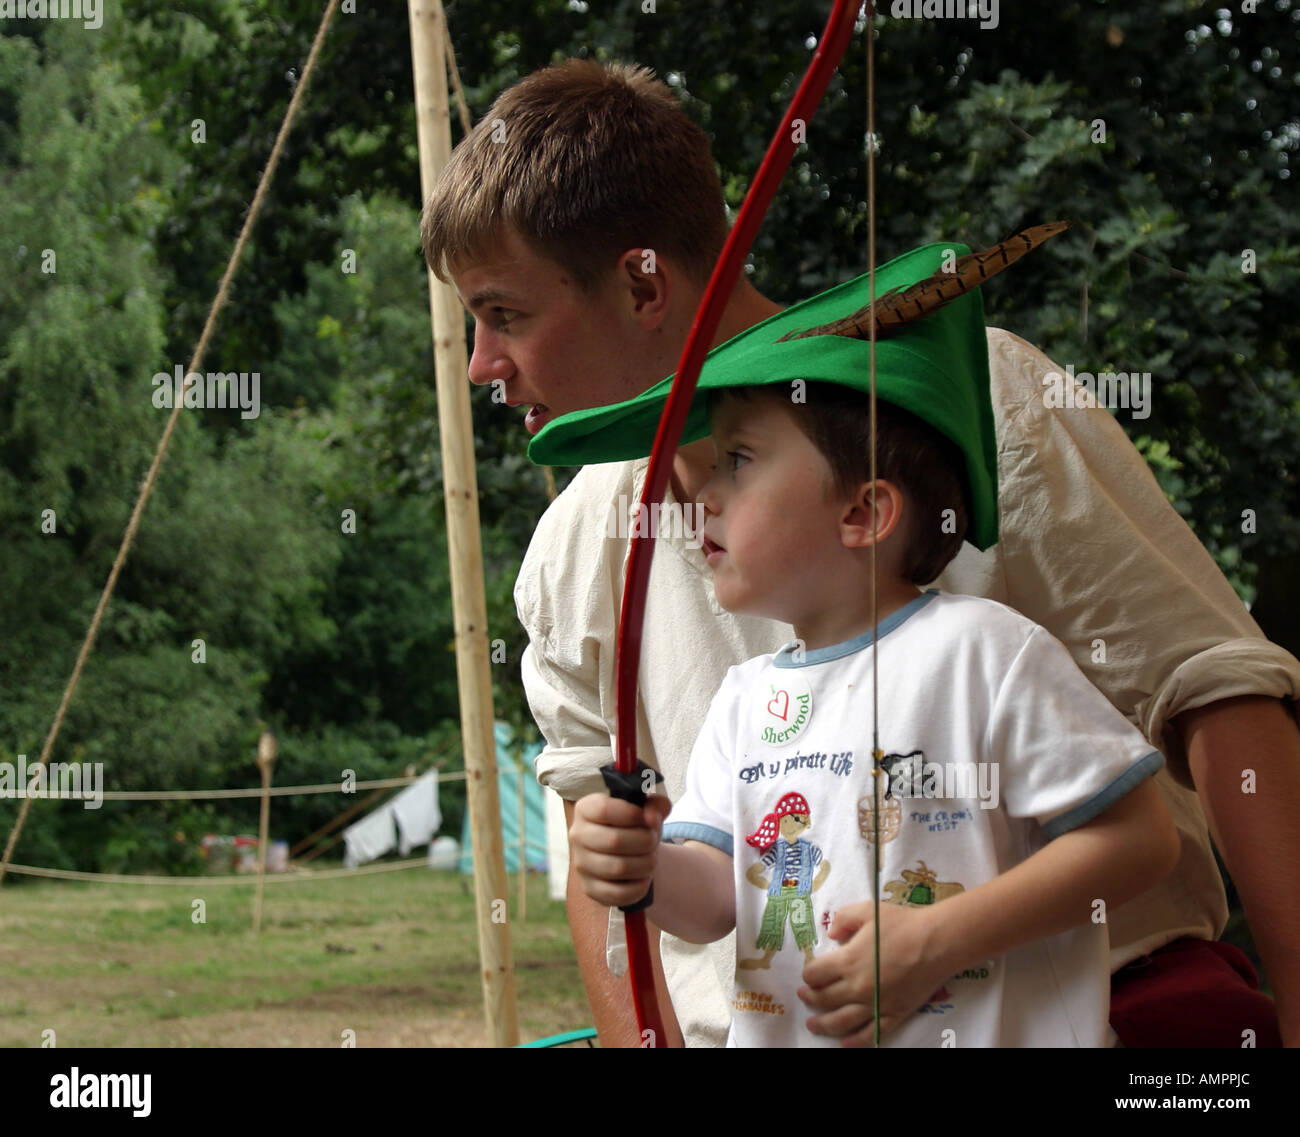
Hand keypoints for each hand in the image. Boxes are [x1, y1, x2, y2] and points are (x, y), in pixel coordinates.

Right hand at [569, 792, 672, 908]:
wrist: (627, 853)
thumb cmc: (635, 825)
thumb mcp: (646, 809)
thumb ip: (655, 805)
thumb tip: (652, 818)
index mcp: (585, 809)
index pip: (604, 810)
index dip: (632, 815)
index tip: (649, 819)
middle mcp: (577, 836)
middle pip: (614, 841)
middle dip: (645, 842)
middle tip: (653, 842)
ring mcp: (581, 864)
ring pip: (618, 868)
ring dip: (645, 864)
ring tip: (651, 859)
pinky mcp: (590, 889)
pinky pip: (618, 893)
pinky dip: (639, 887)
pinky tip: (644, 877)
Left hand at [798, 900, 952, 1045]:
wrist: (937, 943)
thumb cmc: (902, 924)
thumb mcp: (867, 910)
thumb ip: (843, 918)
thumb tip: (831, 932)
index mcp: (847, 961)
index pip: (815, 974)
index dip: (808, 975)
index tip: (808, 975)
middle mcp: (857, 987)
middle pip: (824, 999)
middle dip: (810, 999)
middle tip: (804, 997)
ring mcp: (876, 1004)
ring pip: (841, 1021)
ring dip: (823, 1025)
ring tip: (812, 1025)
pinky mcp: (894, 1015)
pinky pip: (871, 1034)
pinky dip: (855, 1042)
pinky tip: (845, 1044)